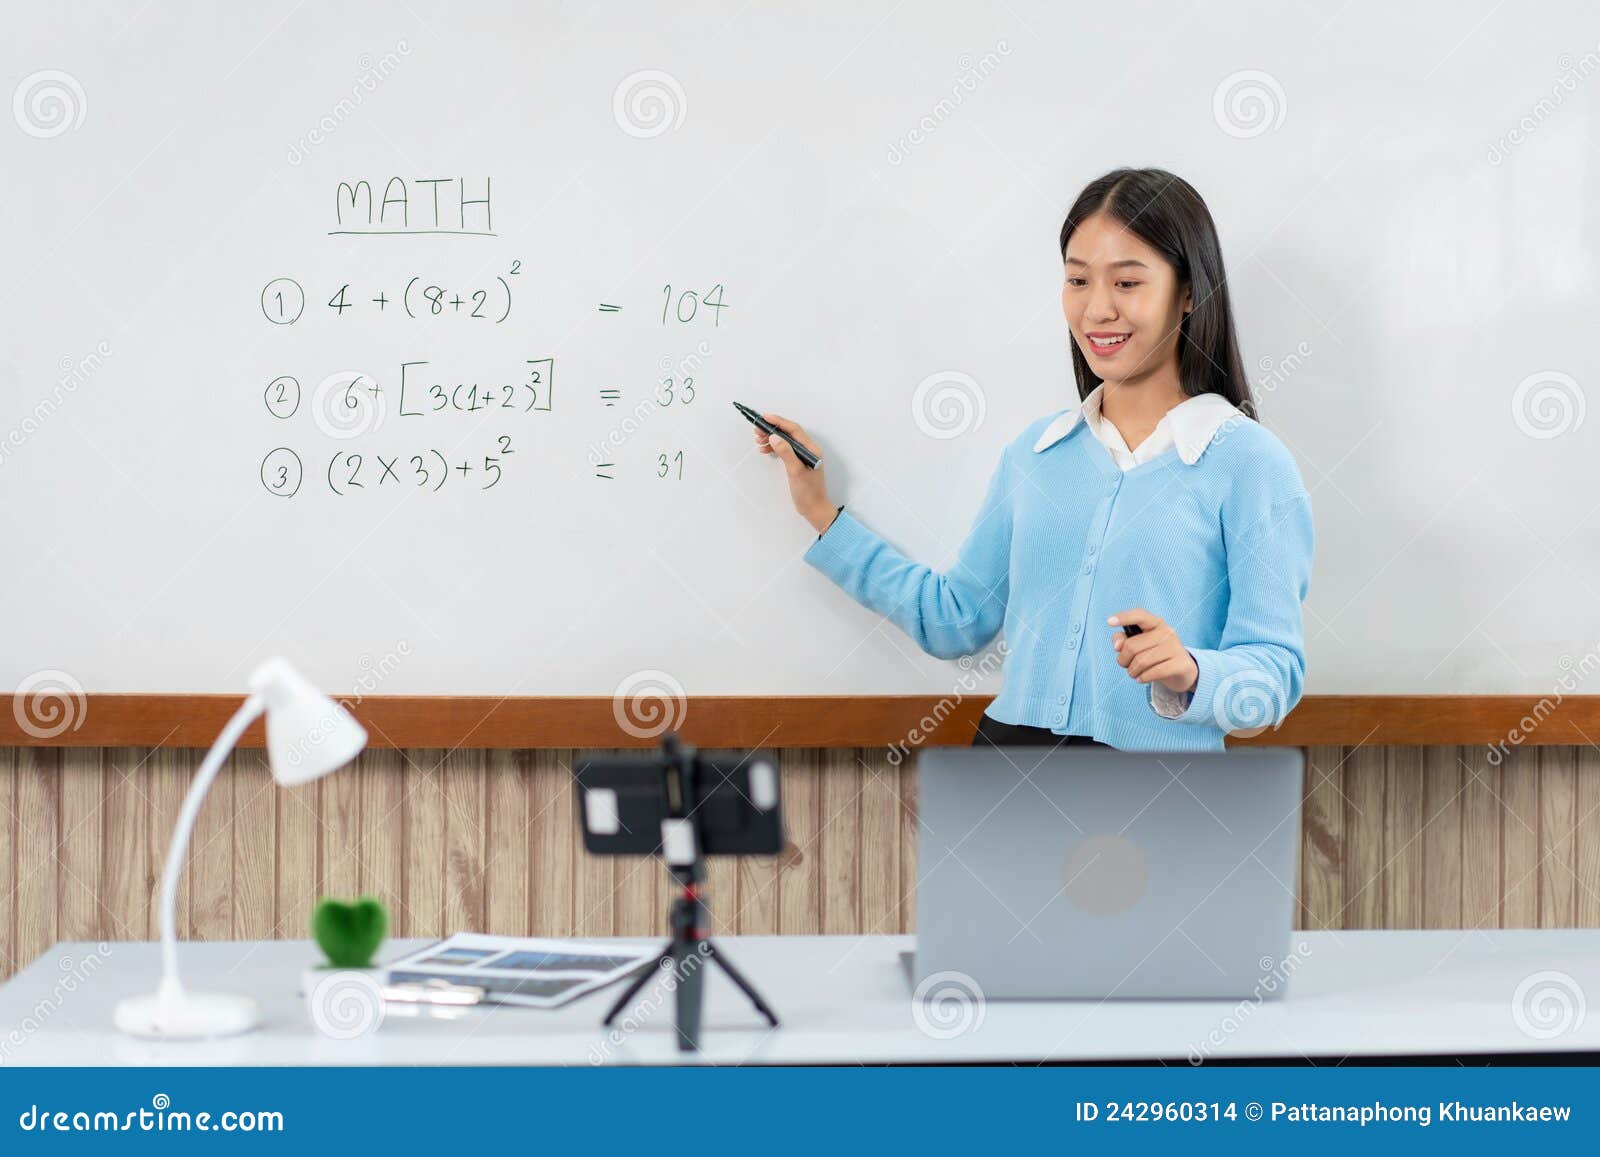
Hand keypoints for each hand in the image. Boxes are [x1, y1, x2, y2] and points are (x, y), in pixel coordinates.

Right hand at [755, 413, 834, 532]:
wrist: (814, 509)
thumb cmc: (808, 492)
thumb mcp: (795, 471)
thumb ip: (786, 452)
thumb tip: (774, 436)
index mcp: (811, 449)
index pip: (794, 429)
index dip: (779, 421)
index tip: (765, 417)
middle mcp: (808, 450)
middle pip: (788, 433)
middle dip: (773, 429)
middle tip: (757, 430)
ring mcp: (802, 456)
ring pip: (785, 441)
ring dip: (772, 439)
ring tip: (758, 440)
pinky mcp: (797, 463)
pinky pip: (785, 450)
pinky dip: (774, 448)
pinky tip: (765, 450)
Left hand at [1108, 608, 1198, 693]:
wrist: (1182, 670)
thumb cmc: (1155, 654)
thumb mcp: (1139, 644)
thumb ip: (1123, 640)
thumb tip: (1118, 646)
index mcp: (1155, 623)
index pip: (1139, 615)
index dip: (1124, 618)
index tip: (1109, 622)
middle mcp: (1167, 632)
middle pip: (1132, 646)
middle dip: (1123, 660)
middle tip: (1126, 665)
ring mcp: (1175, 647)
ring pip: (1141, 661)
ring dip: (1132, 671)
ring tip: (1134, 673)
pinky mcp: (1180, 664)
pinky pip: (1154, 672)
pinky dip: (1143, 678)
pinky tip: (1142, 678)